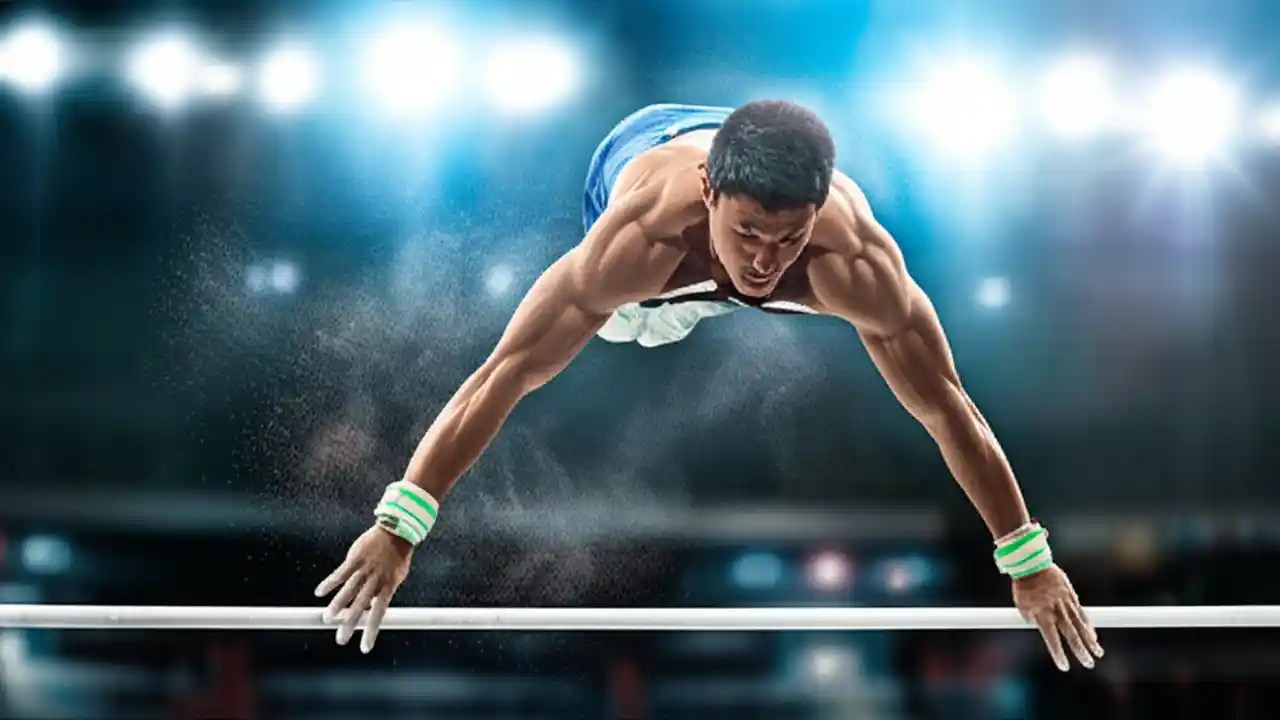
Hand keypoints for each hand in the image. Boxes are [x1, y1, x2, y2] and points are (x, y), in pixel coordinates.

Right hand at [314, 525, 412, 652]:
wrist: (397, 531)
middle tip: (340, 640)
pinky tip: (319, 592)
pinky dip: (329, 583)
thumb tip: (370, 608)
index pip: (379, 614)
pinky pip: (340, 574)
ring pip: (348, 591)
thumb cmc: (397, 556)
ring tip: (327, 619)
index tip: (364, 648)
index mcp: (388, 587)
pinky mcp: (355, 558)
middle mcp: (375, 580)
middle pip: (360, 606)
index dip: (371, 631)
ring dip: (337, 605)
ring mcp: (364, 569)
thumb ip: (384, 592)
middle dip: (350, 624)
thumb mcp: (396, 577)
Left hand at [1012, 563, 1103, 670]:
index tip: (1065, 667)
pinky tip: (1094, 636)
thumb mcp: (1022, 606)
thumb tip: (1039, 629)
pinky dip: (1089, 626)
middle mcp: (1057, 612)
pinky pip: (1082, 614)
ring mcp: (1066, 604)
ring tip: (1098, 653)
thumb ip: (1031, 620)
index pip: (1052, 640)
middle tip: (1089, 664)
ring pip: (1081, 626)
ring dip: (1091, 641)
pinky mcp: (1072, 596)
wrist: (1032, 564)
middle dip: (1081, 652)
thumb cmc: (1024, 586)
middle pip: (1072, 636)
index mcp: (1042, 616)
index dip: (1059, 654)